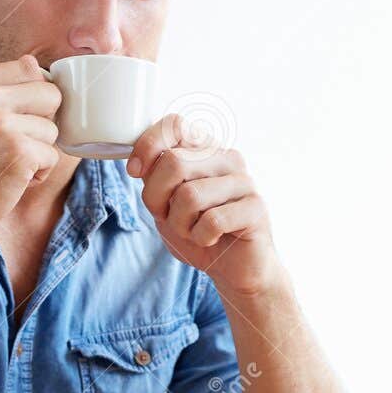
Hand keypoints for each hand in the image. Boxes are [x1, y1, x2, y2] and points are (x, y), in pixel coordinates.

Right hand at [0, 55, 60, 238]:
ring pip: (53, 129)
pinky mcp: (19, 152)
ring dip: (37, 152)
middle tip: (10, 145)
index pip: (29, 69)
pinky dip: (38, 173)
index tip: (6, 122)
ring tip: (5, 164)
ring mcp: (1, 124)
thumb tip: (33, 62)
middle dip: (41, 122)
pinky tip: (11, 179)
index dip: (29, 99)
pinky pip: (53, 156)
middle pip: (50, 94)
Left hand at [126, 115, 279, 297]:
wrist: (232, 268)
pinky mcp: (256, 208)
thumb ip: (154, 178)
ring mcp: (244, 181)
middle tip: (166, 216)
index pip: (174, 124)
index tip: (135, 171)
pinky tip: (211, 239)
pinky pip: (212, 221)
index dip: (148, 145)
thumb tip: (137, 164)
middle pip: (174, 161)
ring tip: (193, 230)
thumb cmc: (198, 232)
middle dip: (156, 197)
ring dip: (180, 224)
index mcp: (204, 149)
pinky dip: (201, 237)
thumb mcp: (165, 203)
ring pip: (189, 195)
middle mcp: (227, 158)